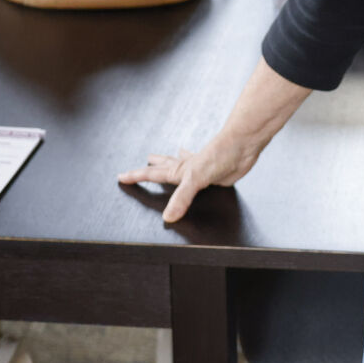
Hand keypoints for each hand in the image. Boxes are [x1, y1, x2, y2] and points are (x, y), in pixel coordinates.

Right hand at [117, 134, 260, 222]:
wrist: (242, 145)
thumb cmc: (219, 154)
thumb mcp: (196, 179)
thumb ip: (182, 198)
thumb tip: (168, 216)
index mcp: (179, 170)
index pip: (152, 174)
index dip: (136, 176)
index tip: (121, 177)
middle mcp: (187, 169)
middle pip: (164, 167)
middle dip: (151, 168)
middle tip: (141, 165)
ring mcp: (201, 171)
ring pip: (180, 167)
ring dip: (170, 165)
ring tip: (162, 161)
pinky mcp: (214, 175)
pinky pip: (200, 175)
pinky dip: (195, 170)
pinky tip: (196, 163)